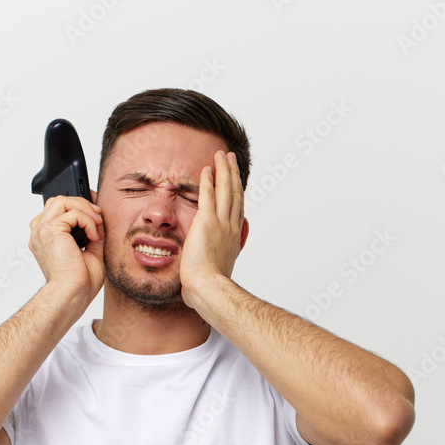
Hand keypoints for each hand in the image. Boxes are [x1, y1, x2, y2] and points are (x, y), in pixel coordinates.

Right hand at [29, 190, 104, 301]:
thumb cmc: (78, 281)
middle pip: (58, 201)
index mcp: (46, 238)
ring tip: (97, 224)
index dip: (77, 206)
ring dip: (84, 209)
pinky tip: (93, 238)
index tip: (95, 213)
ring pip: (62, 201)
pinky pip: (73, 213)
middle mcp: (40, 233)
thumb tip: (99, 218)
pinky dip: (88, 222)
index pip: (57, 210)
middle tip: (98, 217)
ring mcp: (42, 231)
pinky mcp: (50, 230)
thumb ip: (92, 232)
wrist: (73, 293)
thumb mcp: (90, 251)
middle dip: (82, 204)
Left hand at [180, 150, 245, 307]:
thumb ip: (219, 261)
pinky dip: (209, 180)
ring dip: (224, 170)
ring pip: (225, 190)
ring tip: (222, 156)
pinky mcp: (207, 222)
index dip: (237, 192)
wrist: (209, 288)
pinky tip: (207, 168)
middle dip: (233, 174)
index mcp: (234, 238)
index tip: (235, 181)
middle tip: (231, 159)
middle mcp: (231, 227)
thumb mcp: (219, 271)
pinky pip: (208, 195)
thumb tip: (218, 262)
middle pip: (235, 194)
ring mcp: (221, 223)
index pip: (237, 209)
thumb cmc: (211, 287)